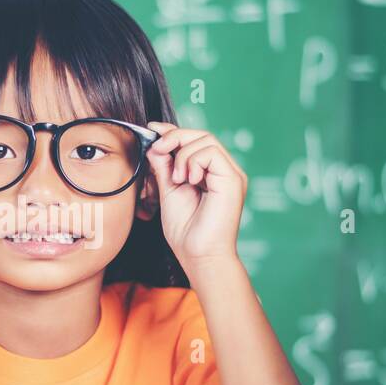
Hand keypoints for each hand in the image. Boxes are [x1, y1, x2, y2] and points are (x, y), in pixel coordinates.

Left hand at [144, 121, 247, 271]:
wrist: (198, 255)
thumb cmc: (186, 231)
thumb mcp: (169, 190)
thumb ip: (164, 166)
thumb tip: (155, 143)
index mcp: (210, 173)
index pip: (194, 140)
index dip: (172, 131)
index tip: (152, 129)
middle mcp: (223, 170)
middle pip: (201, 135)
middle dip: (174, 137)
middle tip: (157, 150)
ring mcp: (230, 173)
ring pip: (206, 139)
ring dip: (183, 154)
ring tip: (178, 179)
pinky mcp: (233, 179)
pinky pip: (211, 152)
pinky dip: (193, 161)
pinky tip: (189, 180)